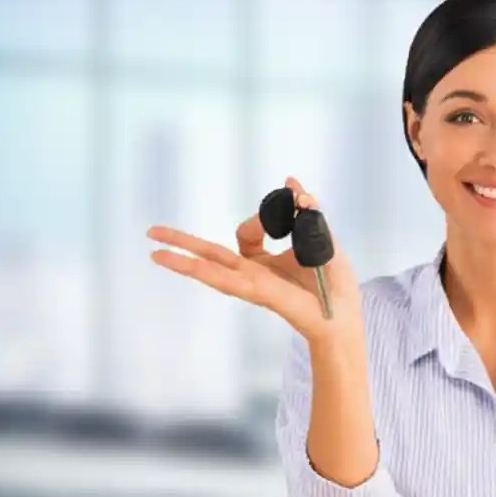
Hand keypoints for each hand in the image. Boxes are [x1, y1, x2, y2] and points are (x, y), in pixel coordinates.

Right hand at [147, 176, 361, 341]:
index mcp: (263, 261)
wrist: (343, 315)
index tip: (294, 208)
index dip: (263, 217)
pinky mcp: (259, 293)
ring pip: (209, 268)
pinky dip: (204, 271)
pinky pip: (228, 280)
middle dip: (180, 241)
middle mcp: (252, 273)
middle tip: (151, 232)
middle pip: (209, 252)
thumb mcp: (319, 235)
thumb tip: (291, 182)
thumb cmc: (333, 282)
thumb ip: (304, 210)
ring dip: (181, 260)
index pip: (246, 232)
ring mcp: (252, 284)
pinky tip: (182, 265)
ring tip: (154, 253)